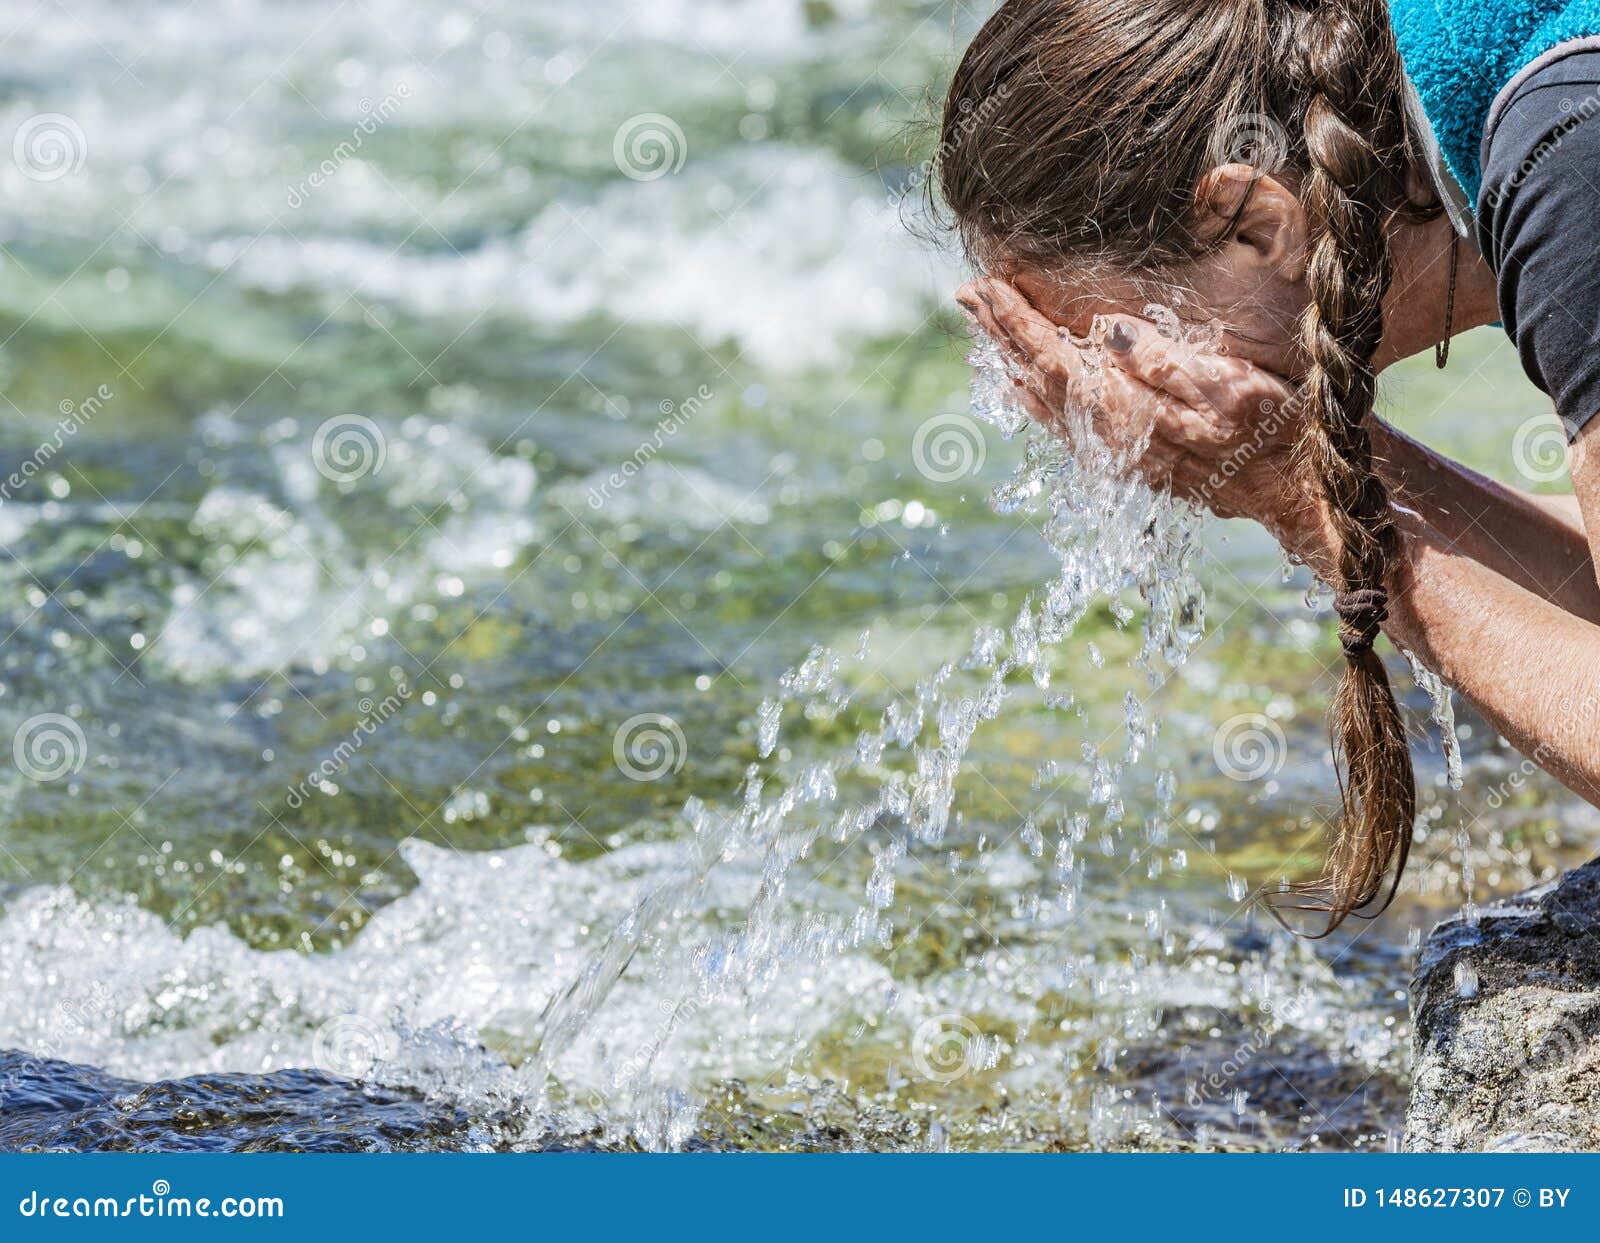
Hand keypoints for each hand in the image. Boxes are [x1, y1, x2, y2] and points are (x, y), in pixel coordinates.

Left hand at [956, 276, 1307, 530]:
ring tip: (986, 330)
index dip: (1016, 323)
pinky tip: (1028, 380)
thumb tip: (1105, 330)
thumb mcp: (1229, 385)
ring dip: (1011, 362)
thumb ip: (1163, 360)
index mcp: (1127, 413)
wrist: (1298, 488)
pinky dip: (1037, 393)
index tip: (985, 289)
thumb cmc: (1274, 430)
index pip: (1052, 360)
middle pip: (1035, 380)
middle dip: (1000, 336)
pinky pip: (1063, 421)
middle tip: (966, 296)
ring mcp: (1115, 452)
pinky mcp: (1128, 458)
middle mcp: (1108, 437)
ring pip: (1044, 403)